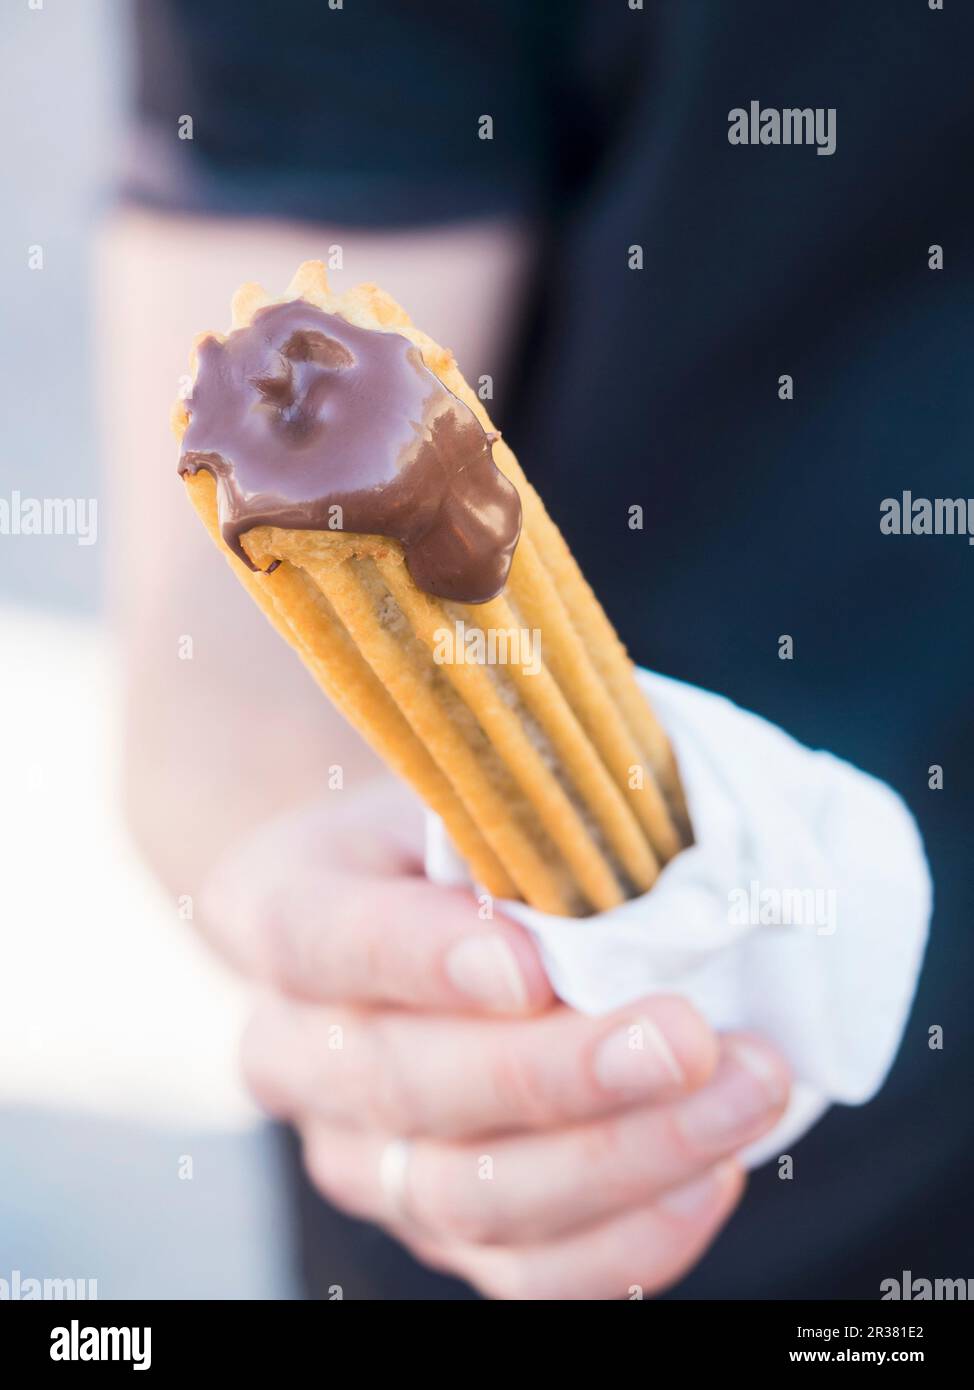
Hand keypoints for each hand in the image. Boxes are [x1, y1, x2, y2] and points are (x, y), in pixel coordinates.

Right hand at [203, 781, 790, 1299]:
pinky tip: (713, 1173)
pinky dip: (629, 1238)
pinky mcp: (441, 1225)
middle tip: (685, 1037)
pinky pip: (527, 1272)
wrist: (425, 911)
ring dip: (624, 1155)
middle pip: (406, 1084)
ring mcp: (364, 1155)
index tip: (529, 965)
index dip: (420, 959)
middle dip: (559, 1072)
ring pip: (472, 1195)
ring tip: (745, 1092)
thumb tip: (616, 902)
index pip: (323, 938)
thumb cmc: (462, 832)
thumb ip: (510, 828)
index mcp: (279, 907)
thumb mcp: (469, 791)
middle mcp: (295, 1051)